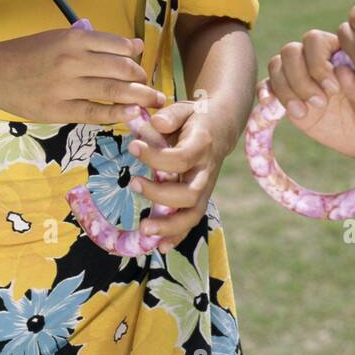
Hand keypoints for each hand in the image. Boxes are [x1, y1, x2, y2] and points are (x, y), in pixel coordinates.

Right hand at [0, 28, 166, 124]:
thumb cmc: (27, 53)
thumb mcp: (57, 37)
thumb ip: (93, 42)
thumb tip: (133, 45)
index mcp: (72, 38)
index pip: (118, 46)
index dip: (135, 57)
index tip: (141, 66)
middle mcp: (71, 59)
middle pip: (121, 69)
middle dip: (142, 79)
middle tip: (151, 88)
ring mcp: (64, 86)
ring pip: (112, 91)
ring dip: (137, 97)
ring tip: (152, 102)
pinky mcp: (57, 109)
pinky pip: (94, 112)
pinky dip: (115, 114)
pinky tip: (130, 115)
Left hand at [122, 99, 225, 252]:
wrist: (221, 127)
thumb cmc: (196, 117)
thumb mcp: (185, 107)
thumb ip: (171, 115)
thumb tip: (156, 123)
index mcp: (202, 145)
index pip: (181, 159)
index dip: (156, 157)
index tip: (133, 146)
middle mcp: (206, 171)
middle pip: (188, 194)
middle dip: (159, 194)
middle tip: (133, 182)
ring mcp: (205, 188)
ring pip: (192, 215)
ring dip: (169, 226)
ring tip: (144, 228)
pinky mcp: (200, 198)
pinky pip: (192, 221)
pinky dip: (177, 236)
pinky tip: (160, 246)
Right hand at [263, 29, 354, 161]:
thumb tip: (342, 71)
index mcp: (340, 53)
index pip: (314, 40)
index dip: (317, 61)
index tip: (334, 89)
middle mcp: (317, 62)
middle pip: (291, 51)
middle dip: (300, 76)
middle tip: (320, 101)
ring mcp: (302, 80)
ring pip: (277, 66)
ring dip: (286, 87)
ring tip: (303, 111)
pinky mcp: (292, 100)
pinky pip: (268, 86)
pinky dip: (265, 91)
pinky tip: (270, 103)